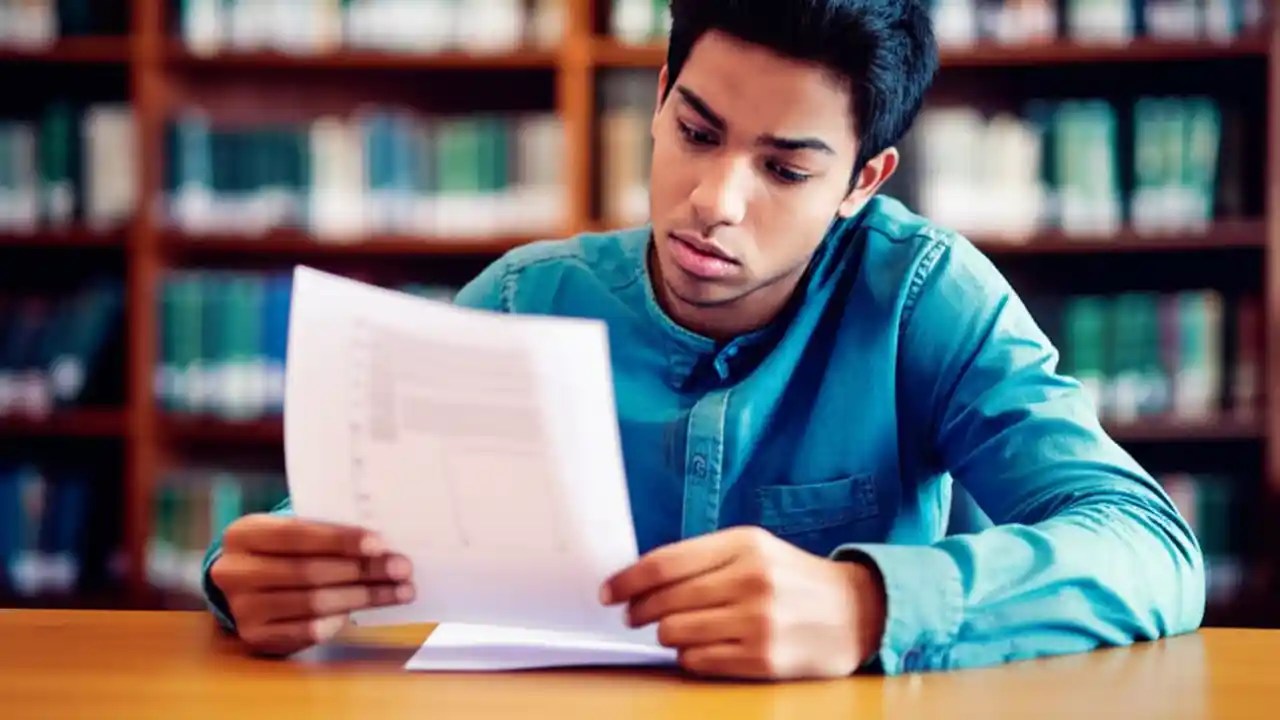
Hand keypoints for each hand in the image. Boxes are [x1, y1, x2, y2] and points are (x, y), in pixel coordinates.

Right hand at [209, 514, 415, 656]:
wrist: (245, 584)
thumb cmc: (281, 550)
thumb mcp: (290, 532)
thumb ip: (324, 533)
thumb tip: (381, 545)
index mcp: (244, 534)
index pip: (297, 534)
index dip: (340, 540)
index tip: (380, 544)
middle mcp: (235, 571)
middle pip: (309, 571)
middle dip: (362, 570)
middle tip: (401, 568)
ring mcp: (242, 608)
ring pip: (313, 602)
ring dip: (363, 597)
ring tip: (399, 590)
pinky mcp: (256, 636)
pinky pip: (306, 631)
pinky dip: (338, 621)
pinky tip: (364, 612)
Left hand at [600, 526, 885, 679]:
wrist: (857, 612)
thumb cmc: (793, 579)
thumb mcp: (754, 549)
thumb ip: (703, 558)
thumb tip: (640, 578)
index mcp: (744, 545)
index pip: (665, 563)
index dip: (627, 579)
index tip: (607, 592)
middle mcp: (751, 580)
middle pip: (665, 600)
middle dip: (638, 611)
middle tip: (632, 616)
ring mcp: (758, 623)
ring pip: (675, 633)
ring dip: (665, 634)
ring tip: (673, 629)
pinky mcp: (764, 660)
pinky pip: (698, 661)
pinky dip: (688, 656)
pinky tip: (699, 647)